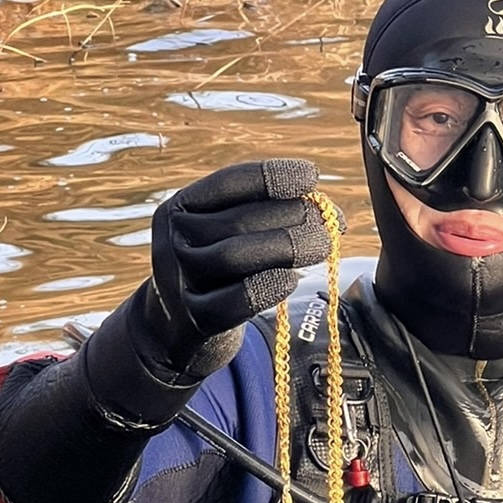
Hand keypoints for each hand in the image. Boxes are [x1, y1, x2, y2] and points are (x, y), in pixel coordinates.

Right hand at [143, 157, 331, 377]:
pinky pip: (235, 301)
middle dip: (292, 217)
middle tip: (328, 223)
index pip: (227, 183)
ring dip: (288, 247)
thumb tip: (326, 212)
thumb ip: (262, 215)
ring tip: (322, 247)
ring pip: (236, 255)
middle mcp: (175, 240)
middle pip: (238, 222)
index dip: (271, 177)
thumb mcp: (224, 234)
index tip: (311, 176)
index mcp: (181, 207)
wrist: (174, 326)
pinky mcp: (196, 319)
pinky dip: (267, 287)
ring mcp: (181, 281)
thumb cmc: (216, 270)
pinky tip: (290, 280)